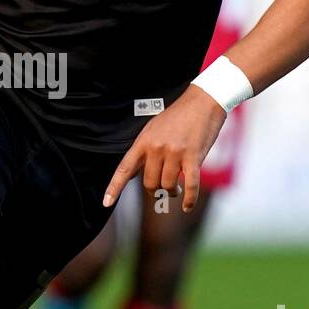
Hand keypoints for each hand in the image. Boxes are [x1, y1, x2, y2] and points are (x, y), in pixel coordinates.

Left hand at [103, 85, 226, 213]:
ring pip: (168, 185)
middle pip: (150, 183)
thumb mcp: (152, 130)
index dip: (114, 187)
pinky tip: (187, 207)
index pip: (124, 168)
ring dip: (172, 192)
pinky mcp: (194, 157)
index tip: (106, 203)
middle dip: (156, 190)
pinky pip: (190, 185)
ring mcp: (175, 153)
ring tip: (177, 189)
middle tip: (164, 189)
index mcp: (144, 142)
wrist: (203, 102)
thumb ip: (141, 152)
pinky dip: (189, 199)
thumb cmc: (178, 117)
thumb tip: (128, 175)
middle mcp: (157, 148)